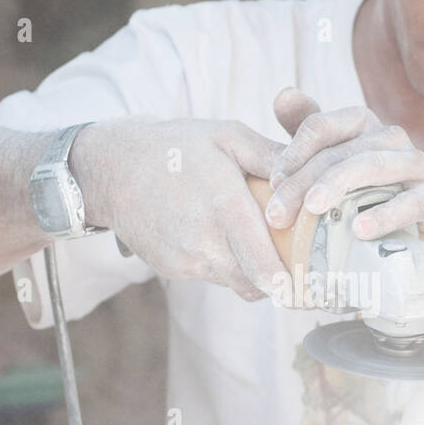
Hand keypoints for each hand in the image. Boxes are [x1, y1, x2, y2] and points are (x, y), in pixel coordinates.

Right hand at [75, 116, 289, 300]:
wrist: (109, 169)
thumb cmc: (174, 147)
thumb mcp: (227, 136)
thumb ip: (272, 156)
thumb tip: (314, 170)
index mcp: (225, 209)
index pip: (266, 267)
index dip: (290, 284)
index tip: (310, 288)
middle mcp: (205, 242)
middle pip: (257, 284)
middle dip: (279, 280)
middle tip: (299, 272)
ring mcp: (186, 260)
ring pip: (235, 282)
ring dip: (251, 270)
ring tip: (256, 242)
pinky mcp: (172, 269)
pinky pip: (211, 274)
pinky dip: (224, 263)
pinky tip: (217, 235)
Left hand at [264, 88, 423, 244]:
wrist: (402, 239)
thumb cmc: (354, 200)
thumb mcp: (322, 170)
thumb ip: (303, 132)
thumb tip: (282, 94)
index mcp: (361, 124)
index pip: (321, 125)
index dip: (293, 153)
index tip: (272, 185)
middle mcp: (392, 138)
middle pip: (343, 150)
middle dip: (305, 181)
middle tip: (277, 214)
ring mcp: (419, 164)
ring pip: (375, 166)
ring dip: (339, 188)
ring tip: (312, 211)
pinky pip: (414, 201)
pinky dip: (386, 215)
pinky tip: (359, 229)